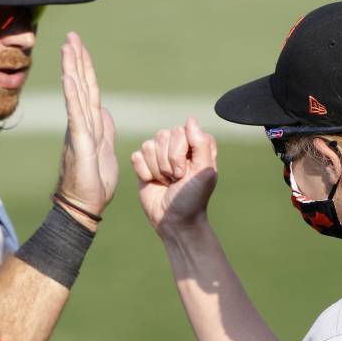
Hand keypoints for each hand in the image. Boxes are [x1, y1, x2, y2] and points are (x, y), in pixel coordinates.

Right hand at [56, 32, 116, 229]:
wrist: (84, 206)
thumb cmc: (94, 183)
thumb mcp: (105, 151)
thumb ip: (103, 130)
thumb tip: (104, 111)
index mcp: (90, 126)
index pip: (89, 91)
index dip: (86, 69)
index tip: (80, 48)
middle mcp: (81, 124)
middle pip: (81, 86)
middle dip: (77, 60)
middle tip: (72, 36)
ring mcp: (78, 132)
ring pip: (77, 95)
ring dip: (73, 70)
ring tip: (68, 47)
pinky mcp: (79, 143)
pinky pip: (76, 115)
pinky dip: (73, 96)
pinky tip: (69, 78)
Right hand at [131, 117, 217, 238]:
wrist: (174, 220)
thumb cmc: (192, 198)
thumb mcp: (205, 172)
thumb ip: (201, 144)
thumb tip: (190, 120)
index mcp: (196, 145)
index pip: (181, 130)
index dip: (179, 152)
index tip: (185, 172)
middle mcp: (178, 146)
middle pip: (163, 135)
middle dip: (167, 162)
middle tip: (176, 179)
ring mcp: (160, 154)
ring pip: (148, 145)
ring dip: (156, 169)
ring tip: (166, 181)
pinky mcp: (144, 164)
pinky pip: (136, 156)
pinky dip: (144, 172)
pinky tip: (153, 182)